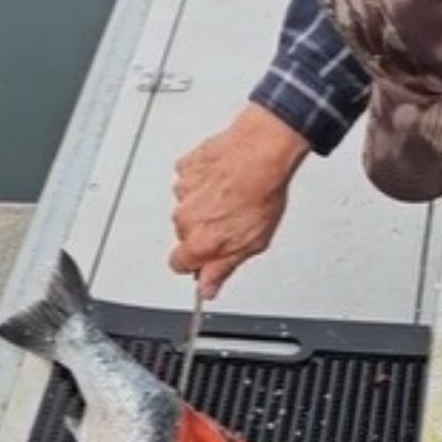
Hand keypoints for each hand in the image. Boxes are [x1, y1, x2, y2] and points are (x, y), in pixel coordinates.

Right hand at [168, 104, 309, 298]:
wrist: (261, 153)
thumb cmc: (261, 196)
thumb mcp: (250, 245)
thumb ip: (222, 269)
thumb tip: (207, 288)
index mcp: (199, 242)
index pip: (179, 264)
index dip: (196, 262)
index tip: (207, 257)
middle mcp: (185, 218)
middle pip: (185, 234)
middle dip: (203, 231)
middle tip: (230, 220)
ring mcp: (183, 191)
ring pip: (187, 206)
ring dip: (204, 204)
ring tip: (231, 196)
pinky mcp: (185, 168)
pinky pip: (189, 181)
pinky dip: (203, 181)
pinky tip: (224, 179)